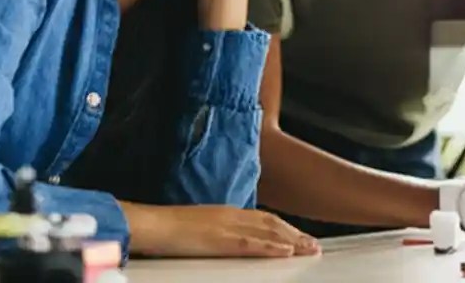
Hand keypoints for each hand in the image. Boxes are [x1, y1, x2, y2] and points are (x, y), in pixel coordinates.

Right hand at [126, 204, 319, 258]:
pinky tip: (286, 251)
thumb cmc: (168, 229)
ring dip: (292, 240)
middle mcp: (231, 216)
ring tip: (309, 249)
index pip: (262, 219)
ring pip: (267, 232)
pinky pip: (250, 244)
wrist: (150, 224)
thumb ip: (216, 232)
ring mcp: (226, 226)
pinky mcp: (219, 240)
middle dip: (294, 234)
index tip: (299, 237)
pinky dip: (270, 247)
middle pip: (271, 223)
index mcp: (225, 213)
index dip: (283, 228)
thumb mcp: (198, 228)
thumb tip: (226, 242)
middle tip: (313, 246)